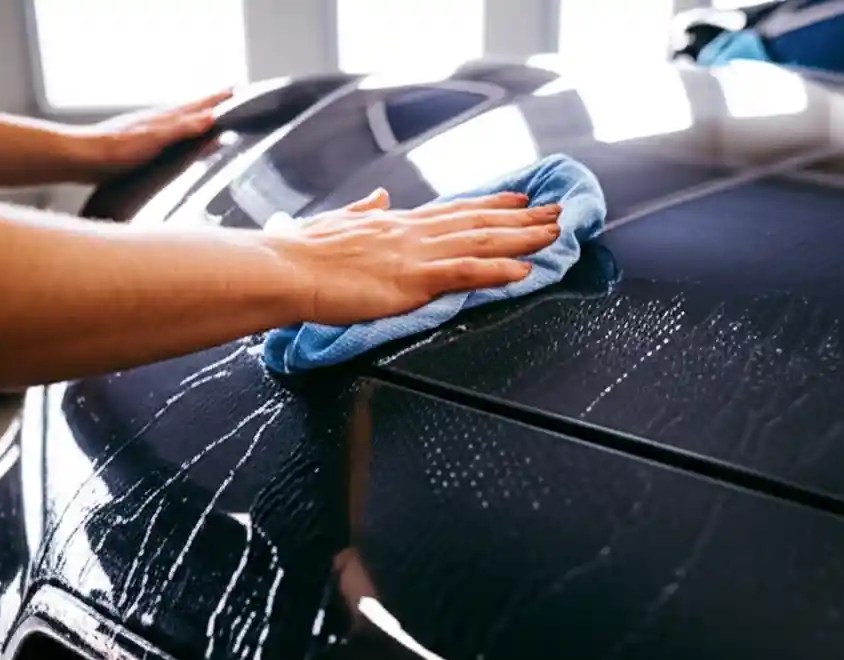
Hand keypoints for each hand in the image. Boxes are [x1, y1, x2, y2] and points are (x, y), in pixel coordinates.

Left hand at [69, 89, 232, 181]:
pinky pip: (170, 135)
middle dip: (210, 104)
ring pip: (180, 121)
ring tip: (209, 116)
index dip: (217, 100)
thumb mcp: (155, 138)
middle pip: (191, 110)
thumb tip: (212, 118)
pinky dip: (181, 133)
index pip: (199, 106)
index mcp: (165, 118)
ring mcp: (149, 132)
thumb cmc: (117, 150)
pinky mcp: (140, 146)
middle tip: (228, 96)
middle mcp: (158, 122)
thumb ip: (183, 128)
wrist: (83, 158)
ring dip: (196, 117)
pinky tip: (177, 141)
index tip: (236, 91)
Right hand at [265, 189, 560, 324]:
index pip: (455, 210)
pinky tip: (525, 270)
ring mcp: (415, 254)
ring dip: (522, 239)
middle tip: (558, 212)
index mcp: (397, 223)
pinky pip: (465, 274)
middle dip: (522, 219)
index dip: (491, 205)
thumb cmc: (302, 251)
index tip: (520, 199)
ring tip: (555, 234)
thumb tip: (378, 196)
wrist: (285, 268)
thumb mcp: (335, 223)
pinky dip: (498, 271)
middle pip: (479, 222)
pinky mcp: (412, 280)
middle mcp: (413, 232)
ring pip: (482, 243)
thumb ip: (362, 210)